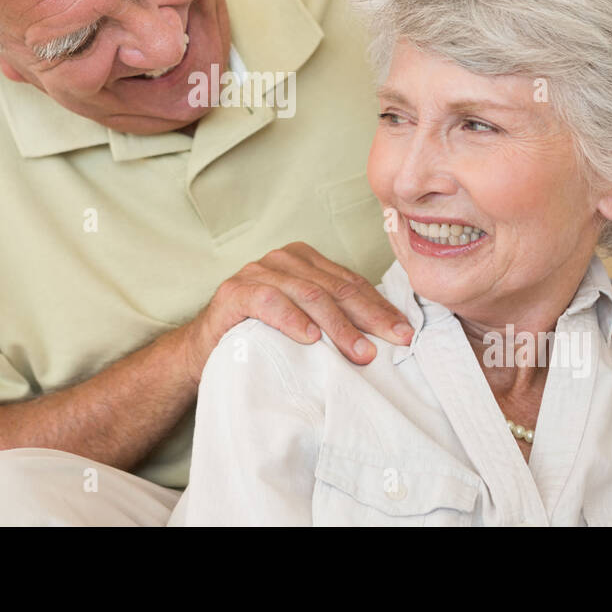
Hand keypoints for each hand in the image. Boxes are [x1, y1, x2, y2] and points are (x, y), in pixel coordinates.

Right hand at [181, 242, 414, 382]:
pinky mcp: (234, 292)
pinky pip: (269, 301)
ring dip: (337, 326)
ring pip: (308, 294)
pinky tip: (310, 338)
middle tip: (393, 342)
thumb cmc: (262, 338)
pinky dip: (292, 320)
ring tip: (359, 351)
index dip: (380, 307)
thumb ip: (335, 318)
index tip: (406, 332)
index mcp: (304, 260)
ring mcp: (257, 272)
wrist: (206, 351)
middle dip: (368, 317)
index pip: (350, 283)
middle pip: (335, 288)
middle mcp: (282, 260)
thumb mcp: (305, 324)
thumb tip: (389, 333)